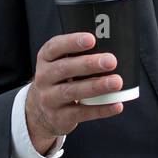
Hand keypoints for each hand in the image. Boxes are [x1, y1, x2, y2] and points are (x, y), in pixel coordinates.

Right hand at [26, 32, 127, 149]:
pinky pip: (81, 113)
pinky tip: (116, 104)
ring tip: (117, 82)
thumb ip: (78, 54)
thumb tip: (114, 44)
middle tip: (111, 61)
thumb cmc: (60, 79)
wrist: (40, 111)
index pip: (54, 47)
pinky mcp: (59, 117)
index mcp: (45, 59)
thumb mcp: (61, 63)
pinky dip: (100, 109)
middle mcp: (43, 78)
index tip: (92, 39)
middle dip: (88, 64)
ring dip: (96, 86)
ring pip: (72, 92)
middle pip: (64, 69)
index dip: (72, 42)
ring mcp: (49, 99)